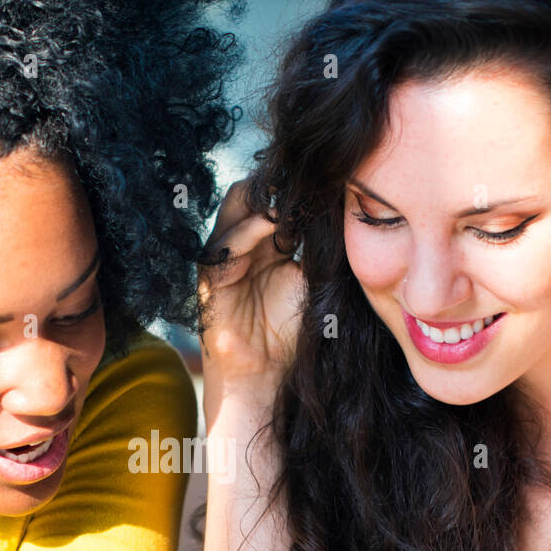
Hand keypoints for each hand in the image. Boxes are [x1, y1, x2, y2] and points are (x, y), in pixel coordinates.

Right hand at [198, 178, 305, 393]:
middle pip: (251, 193)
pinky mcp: (210, 277)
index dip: (295, 186)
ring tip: (294, 196)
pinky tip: (275, 221)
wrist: (264, 375)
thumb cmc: (289, 333)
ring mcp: (223, 256)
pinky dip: (251, 229)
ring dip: (265, 200)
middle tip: (306, 177)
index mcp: (265, 242)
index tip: (324, 175)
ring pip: (235, 207)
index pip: (274, 198)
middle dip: (276, 183)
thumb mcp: (311, 280)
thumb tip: (340, 207)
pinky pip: (227, 244)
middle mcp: (241, 243)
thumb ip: (316, 247)